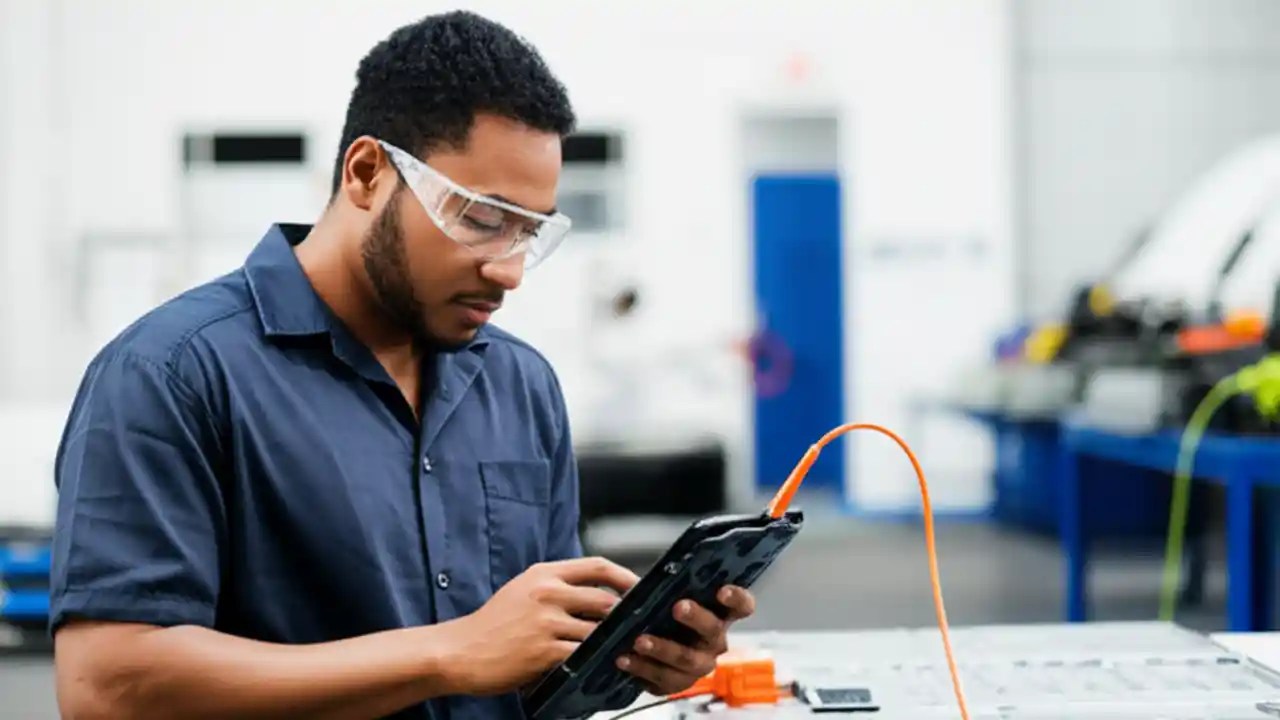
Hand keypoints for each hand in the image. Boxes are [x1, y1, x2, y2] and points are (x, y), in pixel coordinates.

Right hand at [439, 557, 638, 695]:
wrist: (460, 651)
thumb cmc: (491, 624)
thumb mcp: (523, 590)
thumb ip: (556, 586)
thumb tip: (596, 593)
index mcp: (544, 573)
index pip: (598, 566)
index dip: (626, 576)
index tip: (639, 587)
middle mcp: (547, 593)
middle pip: (605, 599)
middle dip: (623, 615)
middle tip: (634, 625)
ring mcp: (546, 622)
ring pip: (597, 630)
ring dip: (610, 641)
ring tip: (618, 648)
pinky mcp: (544, 651)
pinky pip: (582, 654)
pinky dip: (593, 660)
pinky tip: (597, 664)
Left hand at [616, 585, 755, 695]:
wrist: (643, 646)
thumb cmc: (662, 613)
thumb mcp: (668, 596)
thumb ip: (672, 587)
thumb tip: (661, 575)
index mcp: (720, 614)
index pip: (742, 605)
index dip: (736, 598)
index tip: (722, 591)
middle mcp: (715, 641)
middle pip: (713, 630)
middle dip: (696, 618)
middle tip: (678, 607)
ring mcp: (699, 665)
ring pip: (687, 660)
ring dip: (663, 648)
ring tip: (639, 640)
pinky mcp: (677, 683)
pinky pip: (663, 679)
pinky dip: (641, 668)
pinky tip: (624, 658)